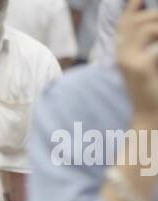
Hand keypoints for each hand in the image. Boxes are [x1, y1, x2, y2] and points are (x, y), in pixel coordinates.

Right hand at [117, 0, 157, 118]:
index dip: (132, 9)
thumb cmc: (154, 89)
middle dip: (155, 16)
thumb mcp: (150, 62)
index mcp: (124, 53)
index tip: (139, 0)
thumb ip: (150, 44)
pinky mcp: (138, 66)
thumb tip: (154, 29)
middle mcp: (121, 55)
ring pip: (146, 27)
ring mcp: (128, 60)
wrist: (150, 115)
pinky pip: (154, 39)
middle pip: (137, 21)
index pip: (125, 23)